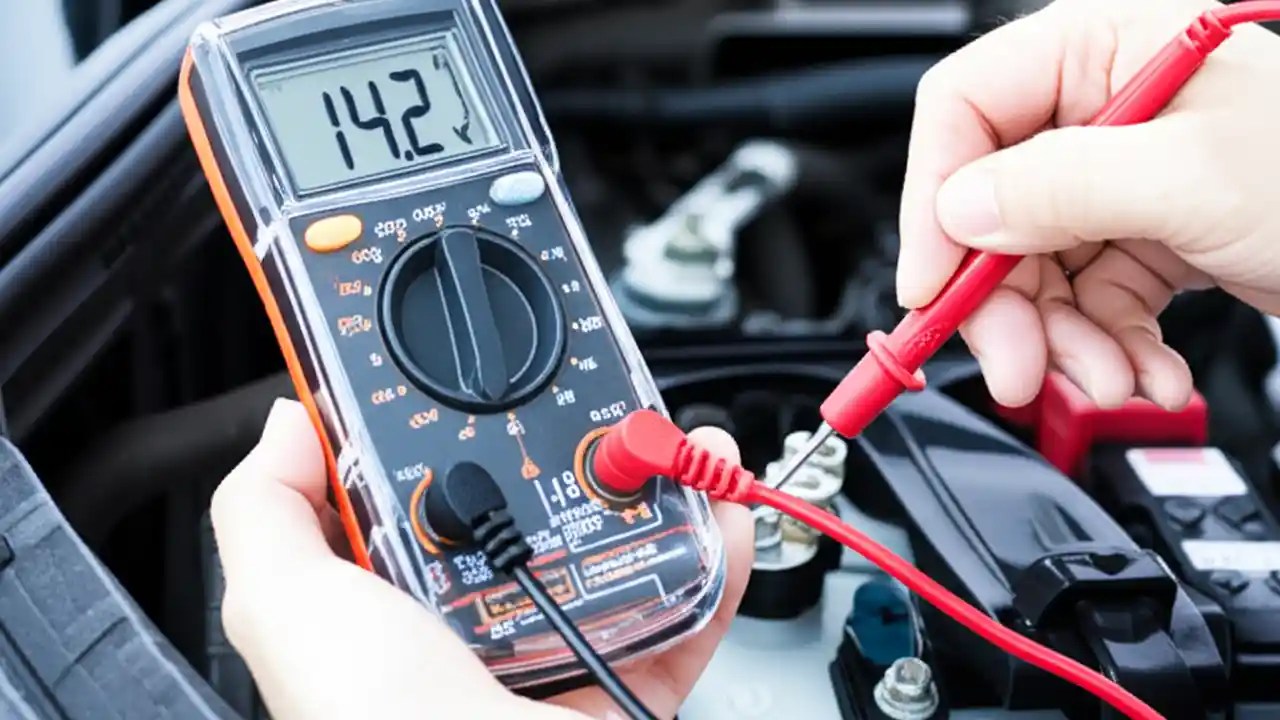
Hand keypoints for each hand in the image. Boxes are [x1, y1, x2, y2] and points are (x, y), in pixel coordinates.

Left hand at [210, 399, 752, 719]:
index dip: (457, 425)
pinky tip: (720, 511)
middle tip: (603, 407)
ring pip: (620, 547)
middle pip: (538, 504)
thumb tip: (287, 422)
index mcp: (392, 598)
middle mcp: (475, 620)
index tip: (491, 374)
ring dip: (660, 487)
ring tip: (679, 444)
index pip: (424, 487)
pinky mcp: (626, 682)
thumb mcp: (287, 606)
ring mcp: (556, 650)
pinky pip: (683, 609)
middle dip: (578, 445)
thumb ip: (265, 510)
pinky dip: (713, 558)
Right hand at [897, 0, 1279, 409]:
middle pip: (993, 208)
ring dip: (1061, 341)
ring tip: (1107, 380)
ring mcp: (1121, 177)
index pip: (966, 109)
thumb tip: (960, 213)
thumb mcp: (1191, 176)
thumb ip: (1058, 188)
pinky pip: (1087, 299)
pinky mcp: (1145, 234)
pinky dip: (1105, 347)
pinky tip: (1143, 369)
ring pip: (1036, 269)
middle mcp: (1101, 108)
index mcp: (1105, 48)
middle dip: (1005, 302)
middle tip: (1015, 366)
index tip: (932, 284)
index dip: (934, 198)